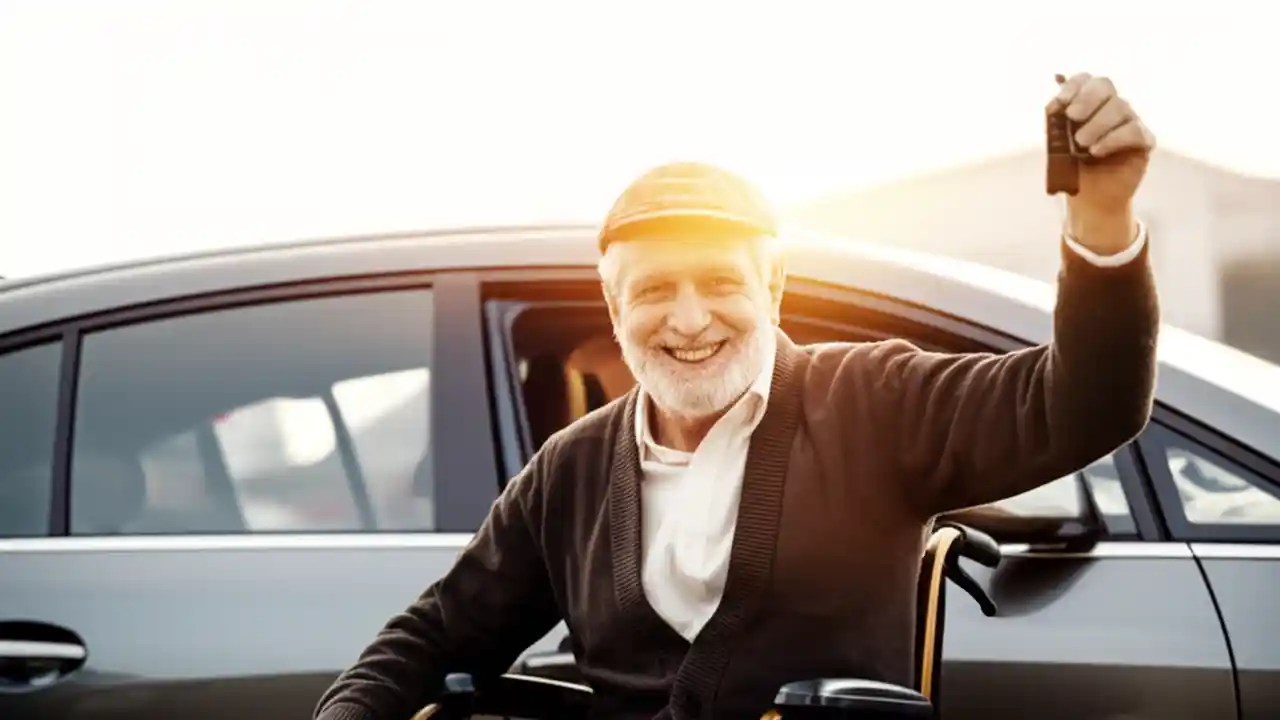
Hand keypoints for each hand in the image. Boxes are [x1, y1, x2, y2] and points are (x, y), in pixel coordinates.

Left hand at [1047, 73, 1155, 252]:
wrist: (1090, 200)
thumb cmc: (1074, 169)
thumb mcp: (1057, 145)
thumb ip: (1056, 125)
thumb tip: (1054, 105)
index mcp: (1089, 104)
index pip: (1086, 80)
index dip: (1073, 87)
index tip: (1059, 105)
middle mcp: (1111, 107)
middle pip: (1105, 86)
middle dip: (1087, 99)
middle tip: (1072, 117)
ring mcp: (1130, 122)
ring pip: (1120, 107)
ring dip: (1097, 124)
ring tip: (1081, 144)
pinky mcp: (1144, 141)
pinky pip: (1134, 130)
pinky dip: (1113, 139)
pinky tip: (1097, 151)